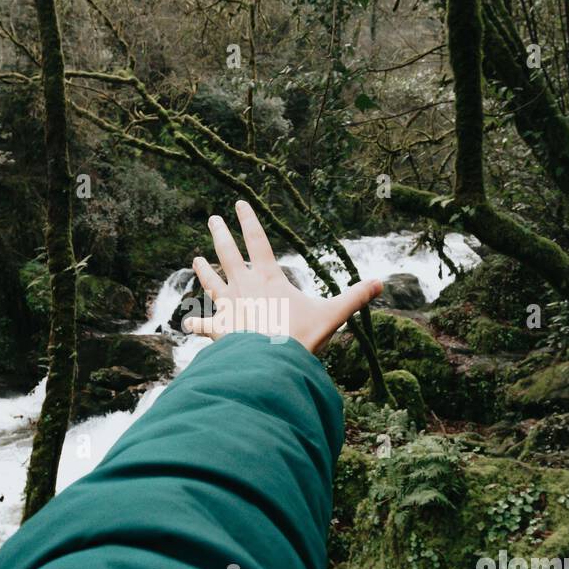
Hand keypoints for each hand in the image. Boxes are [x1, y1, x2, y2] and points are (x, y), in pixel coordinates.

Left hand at [183, 200, 382, 353]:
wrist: (269, 365)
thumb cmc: (299, 338)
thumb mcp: (331, 316)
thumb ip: (354, 298)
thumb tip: (381, 282)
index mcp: (268, 279)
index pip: (258, 242)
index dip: (249, 221)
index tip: (238, 203)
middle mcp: (244, 288)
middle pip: (228, 255)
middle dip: (221, 235)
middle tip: (212, 218)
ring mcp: (229, 308)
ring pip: (212, 284)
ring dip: (203, 272)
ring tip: (195, 259)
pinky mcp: (220, 330)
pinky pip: (203, 326)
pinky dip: (195, 324)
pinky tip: (186, 323)